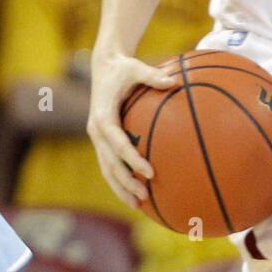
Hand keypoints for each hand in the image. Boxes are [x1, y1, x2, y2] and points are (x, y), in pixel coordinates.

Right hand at [87, 50, 176, 207]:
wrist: (103, 66)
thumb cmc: (123, 68)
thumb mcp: (136, 67)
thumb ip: (153, 76)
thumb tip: (175, 81)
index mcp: (103, 116)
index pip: (117, 143)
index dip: (132, 159)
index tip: (150, 171)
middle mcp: (96, 130)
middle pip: (109, 164)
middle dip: (125, 182)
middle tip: (144, 197)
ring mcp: (97, 138)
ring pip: (106, 169)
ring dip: (120, 188)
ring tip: (139, 205)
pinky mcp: (101, 140)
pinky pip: (109, 164)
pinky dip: (119, 179)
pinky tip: (135, 191)